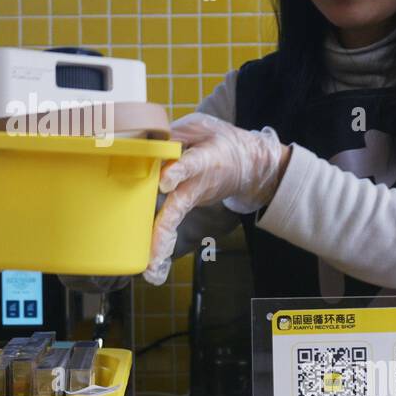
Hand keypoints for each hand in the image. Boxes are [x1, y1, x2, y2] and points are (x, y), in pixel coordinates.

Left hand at [143, 113, 288, 284]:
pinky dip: (161, 243)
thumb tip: (147, 142)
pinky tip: (151, 266)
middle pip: (178, 206)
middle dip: (164, 228)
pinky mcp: (184, 205)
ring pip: (173, 220)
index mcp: (204, 159)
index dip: (178, 172)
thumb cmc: (218, 141)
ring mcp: (191, 198)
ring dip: (161, 244)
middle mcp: (197, 184)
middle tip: (153, 251)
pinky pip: (170, 223)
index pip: (190, 165)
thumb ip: (175, 134)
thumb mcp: (200, 127)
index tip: (165, 182)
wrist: (248, 165)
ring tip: (150, 267)